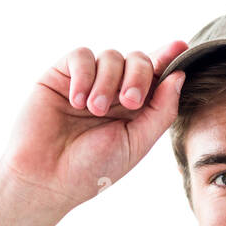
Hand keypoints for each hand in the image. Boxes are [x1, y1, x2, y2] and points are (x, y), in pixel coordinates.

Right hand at [0, 39, 188, 210]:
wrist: (46, 178)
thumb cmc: (91, 170)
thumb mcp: (135, 144)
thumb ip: (161, 111)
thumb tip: (179, 75)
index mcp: (134, 109)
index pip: (155, 76)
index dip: (168, 58)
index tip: (180, 47)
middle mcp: (112, 92)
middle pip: (138, 60)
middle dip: (138, 76)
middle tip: (129, 102)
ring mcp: (87, 82)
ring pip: (111, 56)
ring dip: (107, 82)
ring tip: (93, 111)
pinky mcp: (61, 75)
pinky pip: (81, 56)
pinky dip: (84, 75)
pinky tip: (77, 101)